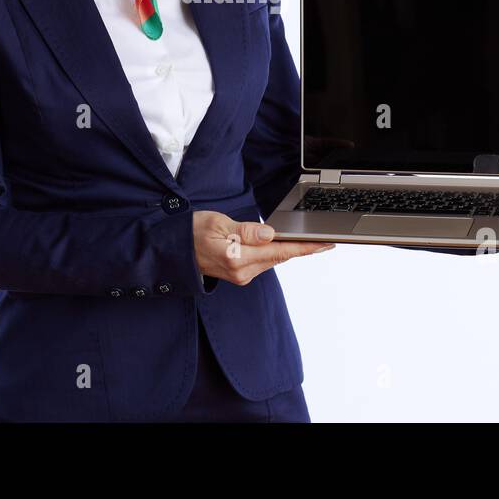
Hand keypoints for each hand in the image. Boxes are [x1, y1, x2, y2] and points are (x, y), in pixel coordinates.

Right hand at [192, 210, 334, 286]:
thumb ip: (246, 231)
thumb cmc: (191, 233)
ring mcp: (241, 276)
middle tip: (325, 240)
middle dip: (302, 248)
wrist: (174, 250)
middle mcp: (241, 271)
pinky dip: (275, 253)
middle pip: (280, 257)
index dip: (304, 248)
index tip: (324, 244)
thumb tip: (270, 234)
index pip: (279, 251)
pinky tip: (282, 245)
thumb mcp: (218, 223)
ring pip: (272, 260)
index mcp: (237, 258)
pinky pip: (263, 262)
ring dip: (289, 250)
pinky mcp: (240, 275)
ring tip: (308, 241)